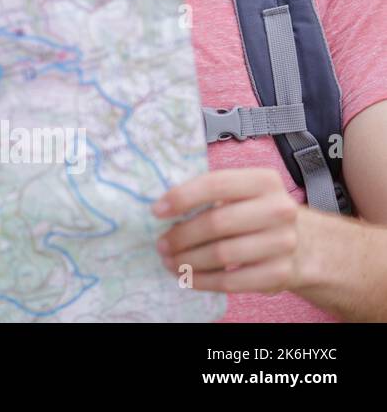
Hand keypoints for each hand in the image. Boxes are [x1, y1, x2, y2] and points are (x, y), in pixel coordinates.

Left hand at [154, 168, 311, 293]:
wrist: (305, 244)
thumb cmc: (258, 213)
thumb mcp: (243, 192)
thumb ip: (211, 194)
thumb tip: (163, 208)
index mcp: (263, 181)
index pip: (215, 184)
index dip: (181, 197)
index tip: (156, 211)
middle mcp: (279, 209)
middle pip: (216, 223)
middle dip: (181, 235)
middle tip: (161, 243)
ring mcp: (283, 243)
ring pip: (222, 254)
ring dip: (188, 260)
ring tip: (169, 261)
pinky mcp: (281, 274)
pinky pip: (233, 281)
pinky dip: (204, 281)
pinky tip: (188, 277)